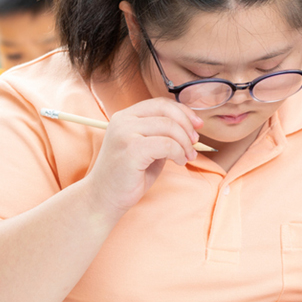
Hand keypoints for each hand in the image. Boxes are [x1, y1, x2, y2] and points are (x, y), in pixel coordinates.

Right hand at [83, 98, 202, 215]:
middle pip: (166, 110)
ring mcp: (125, 134)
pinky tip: (179, 162)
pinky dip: (179, 153)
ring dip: (185, 143)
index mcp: (125, 116)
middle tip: (195, 143)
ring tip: (187, 157)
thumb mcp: (147, 148)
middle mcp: (123, 120)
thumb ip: (162, 134)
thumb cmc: (128, 176)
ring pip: (169, 127)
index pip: (160, 103)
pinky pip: (167, 145)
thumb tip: (191, 126)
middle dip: (187, 125)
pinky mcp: (132, 150)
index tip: (197, 125)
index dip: (183, 112)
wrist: (103, 198)